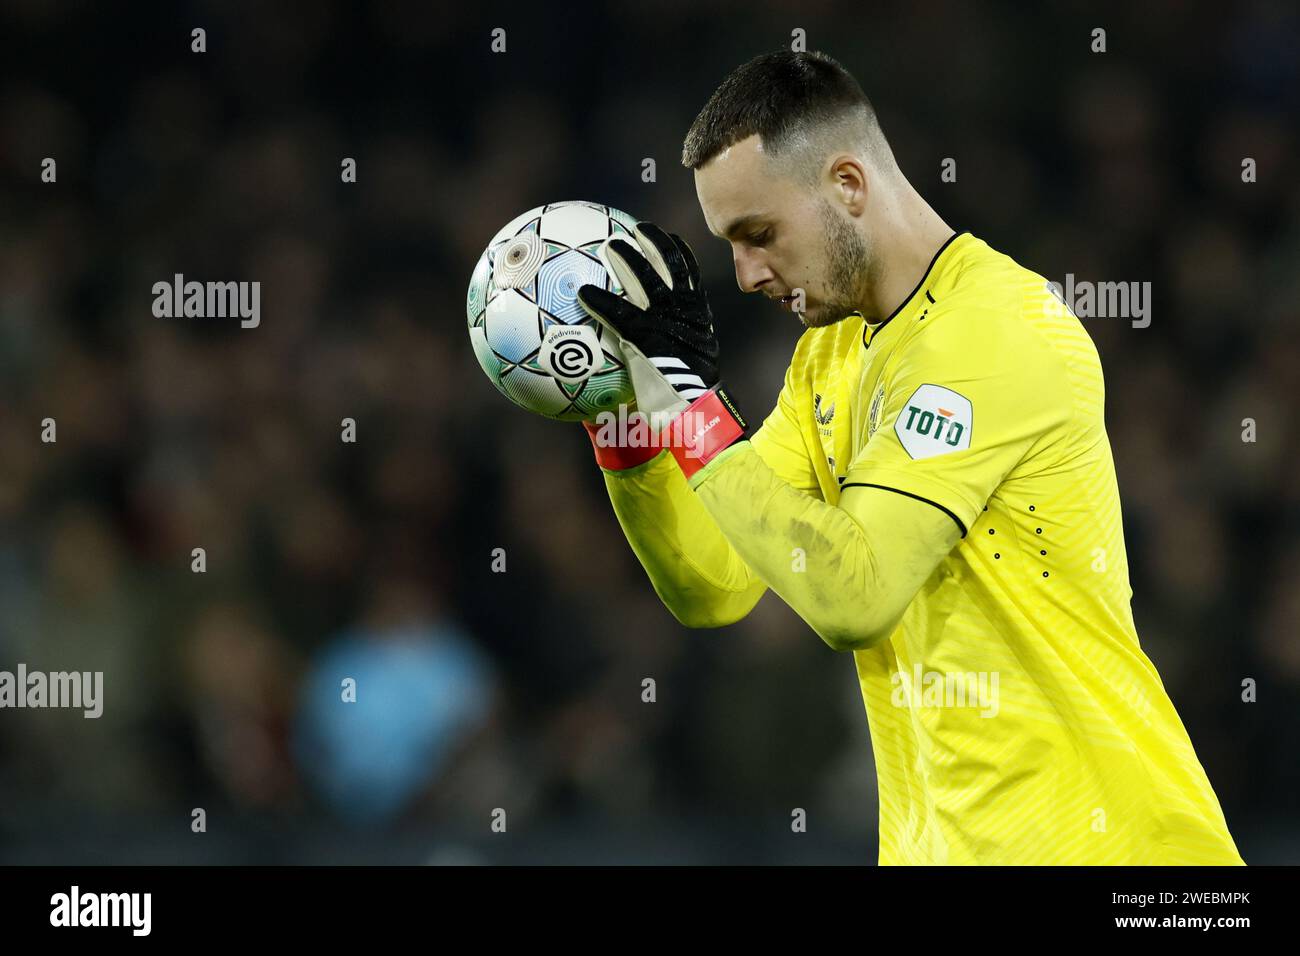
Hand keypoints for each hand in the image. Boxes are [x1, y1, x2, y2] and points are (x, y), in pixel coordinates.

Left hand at [578, 221, 719, 422]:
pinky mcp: (646, 334)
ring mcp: (667, 320)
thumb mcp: (690, 363)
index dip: (681, 251)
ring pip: (647, 278)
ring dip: (628, 258)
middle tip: (638, 229)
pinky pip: (618, 311)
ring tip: (609, 244)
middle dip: (655, 241)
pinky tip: (582, 293)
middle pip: (673, 263)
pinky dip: (600, 299)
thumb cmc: (690, 393)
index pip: (693, 274)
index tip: (670, 237)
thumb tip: (656, 351)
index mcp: (698, 314)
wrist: (694, 406)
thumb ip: (674, 349)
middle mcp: (686, 311)